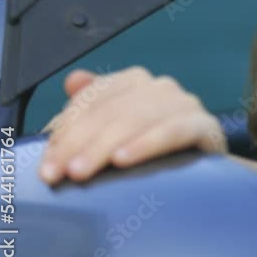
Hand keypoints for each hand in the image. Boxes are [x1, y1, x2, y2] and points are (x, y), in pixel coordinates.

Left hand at [39, 66, 226, 184]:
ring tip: (81, 172)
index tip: (47, 164)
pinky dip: (146, 144)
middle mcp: (161, 87)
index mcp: (135, 82)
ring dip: (104, 147)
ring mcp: (186, 104)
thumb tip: (74, 81)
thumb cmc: (158, 154)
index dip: (65, 130)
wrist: (209, 174)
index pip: (92, 99)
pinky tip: (123, 160)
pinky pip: (173, 131)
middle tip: (57, 174)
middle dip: (78, 144)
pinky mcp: (206, 126)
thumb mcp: (119, 132)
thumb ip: (94, 107)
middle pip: (111, 110)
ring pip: (136, 119)